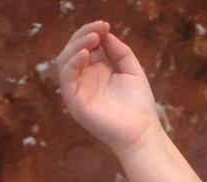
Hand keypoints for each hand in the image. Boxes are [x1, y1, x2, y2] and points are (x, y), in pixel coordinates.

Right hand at [57, 20, 163, 155]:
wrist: (141, 132)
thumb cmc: (138, 104)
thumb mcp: (131, 69)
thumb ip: (119, 51)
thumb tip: (104, 33)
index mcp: (97, 71)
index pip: (86, 45)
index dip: (91, 32)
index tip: (105, 24)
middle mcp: (84, 79)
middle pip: (73, 51)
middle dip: (82, 35)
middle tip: (98, 29)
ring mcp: (78, 91)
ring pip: (65, 62)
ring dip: (76, 46)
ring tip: (93, 38)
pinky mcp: (75, 103)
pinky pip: (67, 79)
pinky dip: (73, 63)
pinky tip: (86, 54)